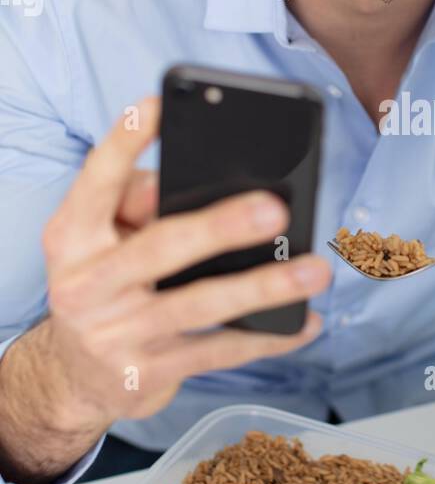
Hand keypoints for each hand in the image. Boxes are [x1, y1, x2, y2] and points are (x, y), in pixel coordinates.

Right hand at [37, 95, 329, 437]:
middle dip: (221, 227)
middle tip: (274, 211)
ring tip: (314, 271)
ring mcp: (116, 333)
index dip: (124, 143)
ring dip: (264, 287)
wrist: (71, 377)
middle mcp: (86, 284)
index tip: (159, 105)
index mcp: (72, 236)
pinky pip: (218, 352)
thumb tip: (190, 184)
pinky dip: (268, 338)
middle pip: (159, 247)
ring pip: (200, 305)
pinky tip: (306, 321)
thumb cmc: (102, 284)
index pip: (96, 181)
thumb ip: (135, 202)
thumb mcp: (98, 239)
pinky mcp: (147, 373)